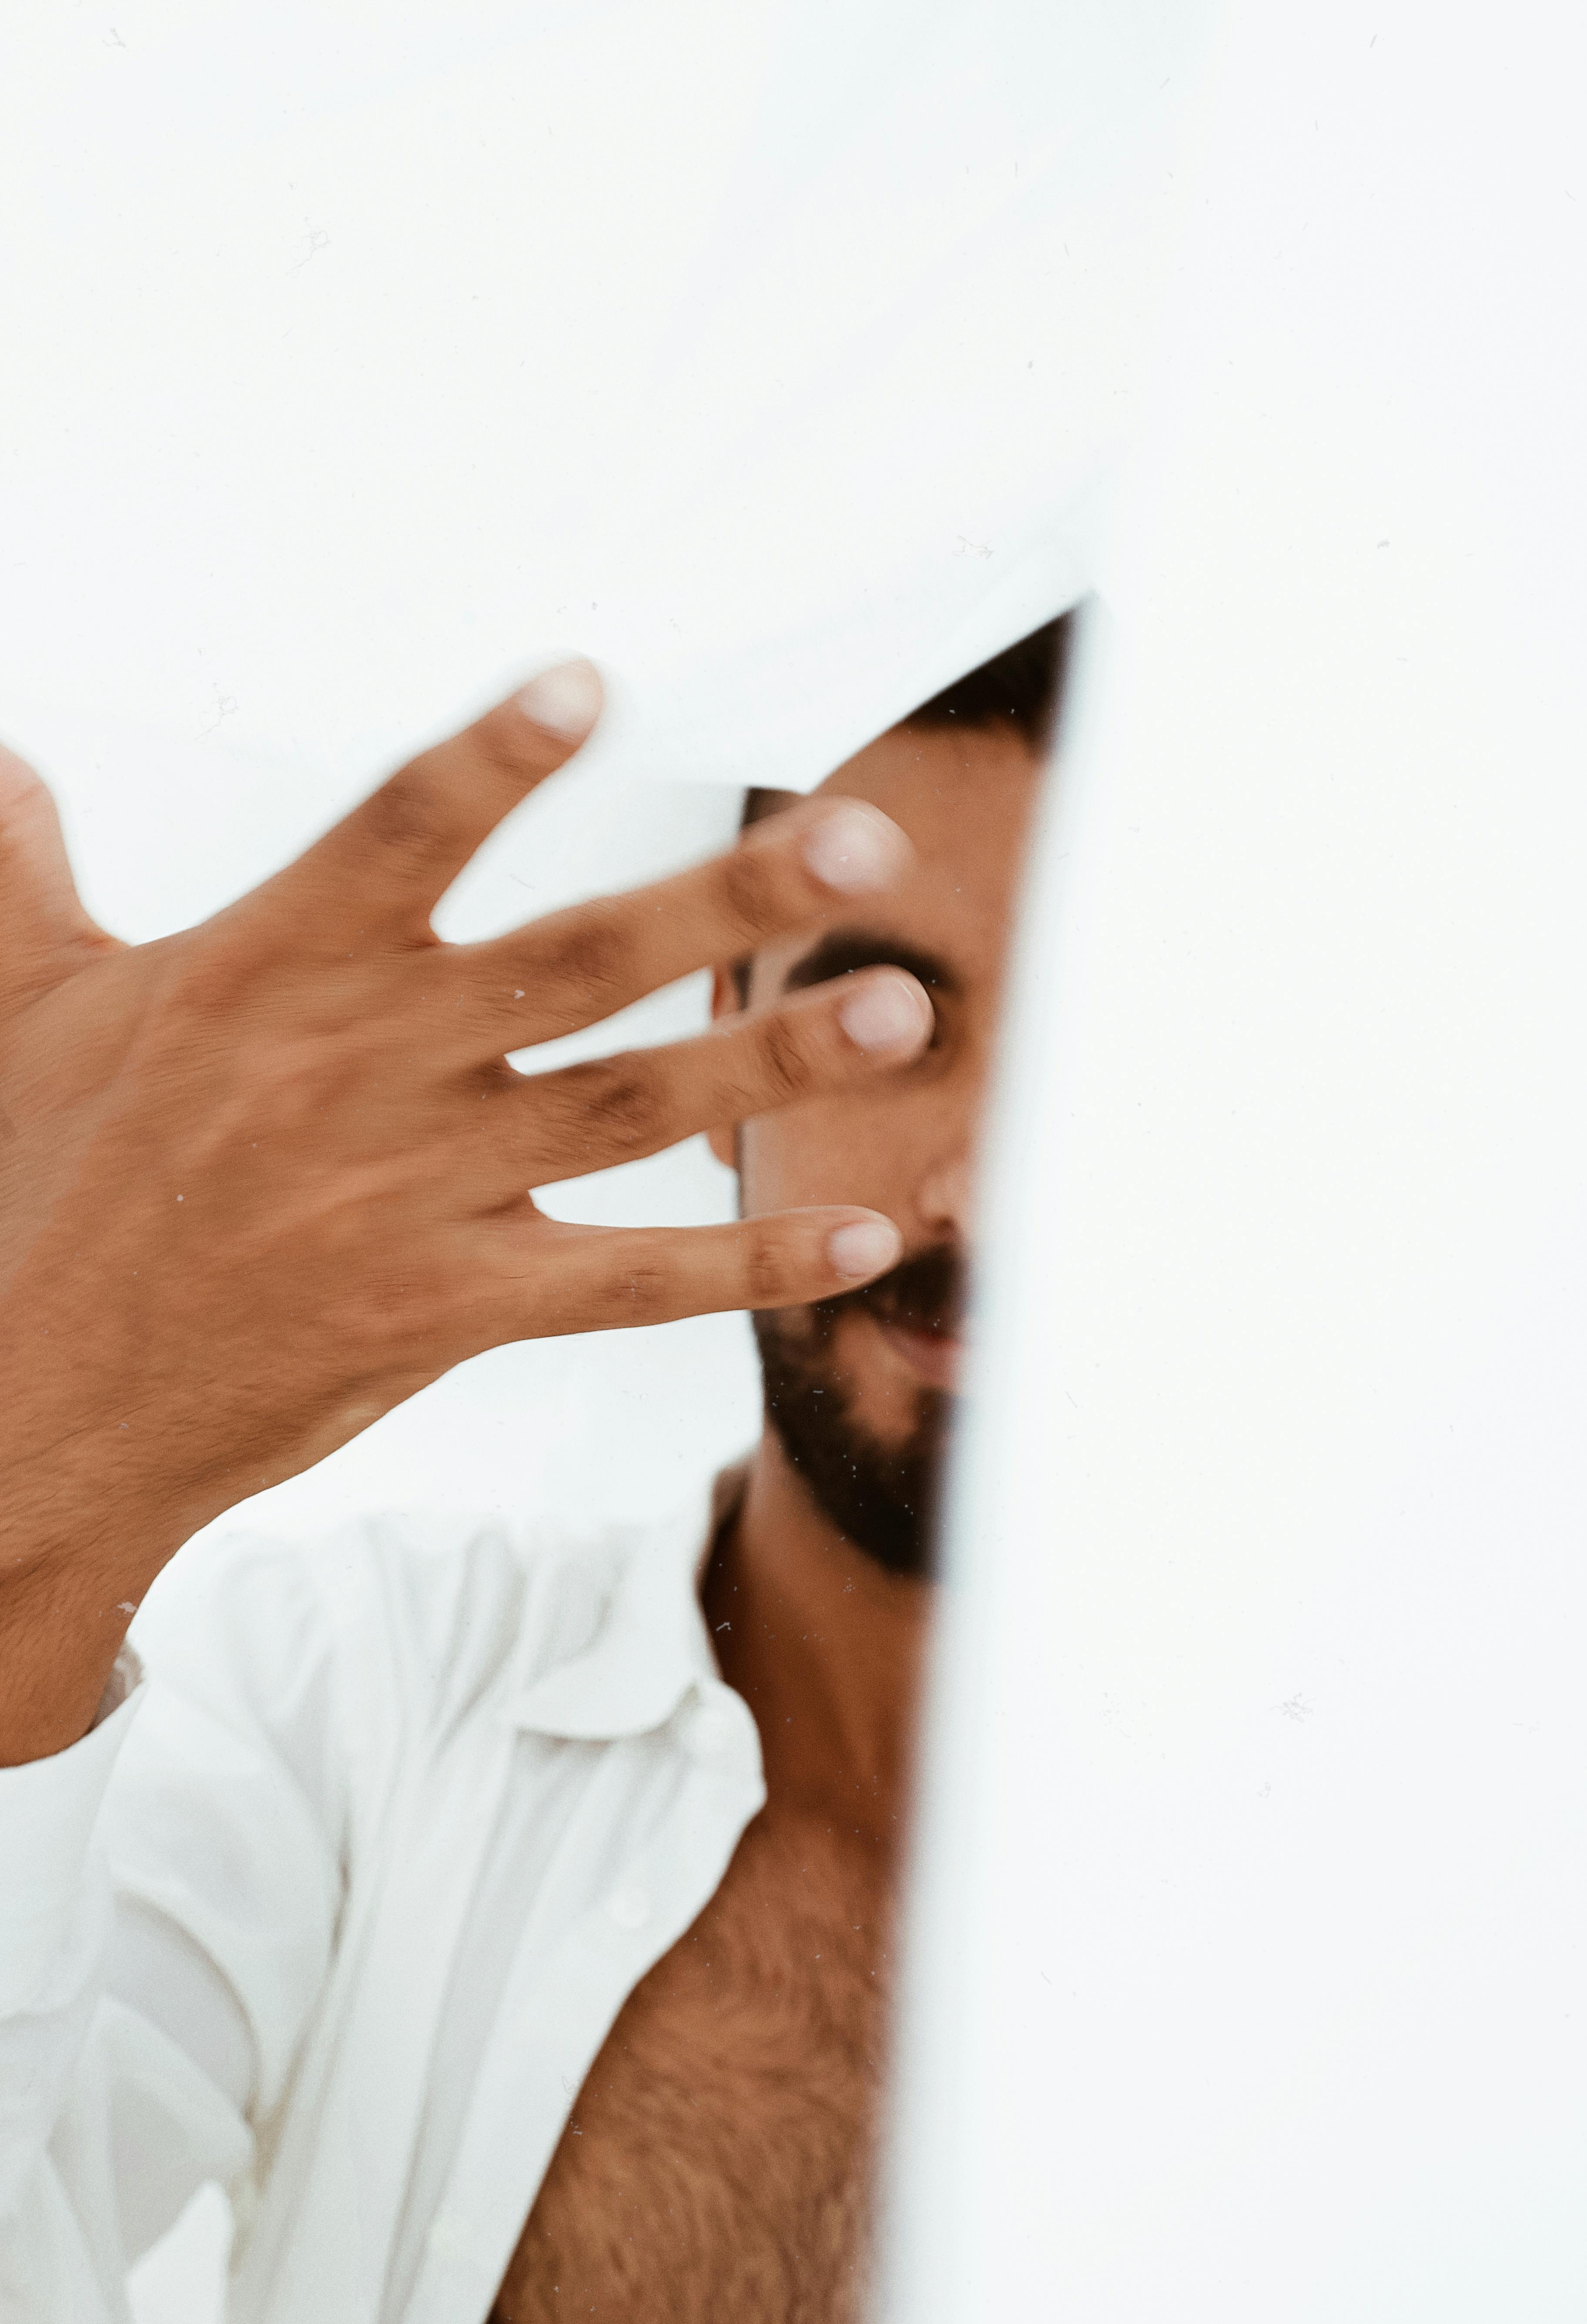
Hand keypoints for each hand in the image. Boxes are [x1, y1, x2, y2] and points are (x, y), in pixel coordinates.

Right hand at [0, 661, 929, 1757]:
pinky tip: (858, 1236)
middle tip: (864, 841)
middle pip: (577, 961)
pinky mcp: (448, 1309)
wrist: (32, 1409)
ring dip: (774, 1062)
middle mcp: (359, 1070)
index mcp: (262, 971)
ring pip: (630, 1109)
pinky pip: (627, 1284)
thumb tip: (5, 763)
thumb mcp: (17, 1009)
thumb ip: (19, 872)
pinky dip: (746, 1265)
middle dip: (729, 902)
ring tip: (901, 1010)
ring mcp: (414, 1195)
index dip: (496, 757)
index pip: (394, 831)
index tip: (594, 682)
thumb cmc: (31, 1190)